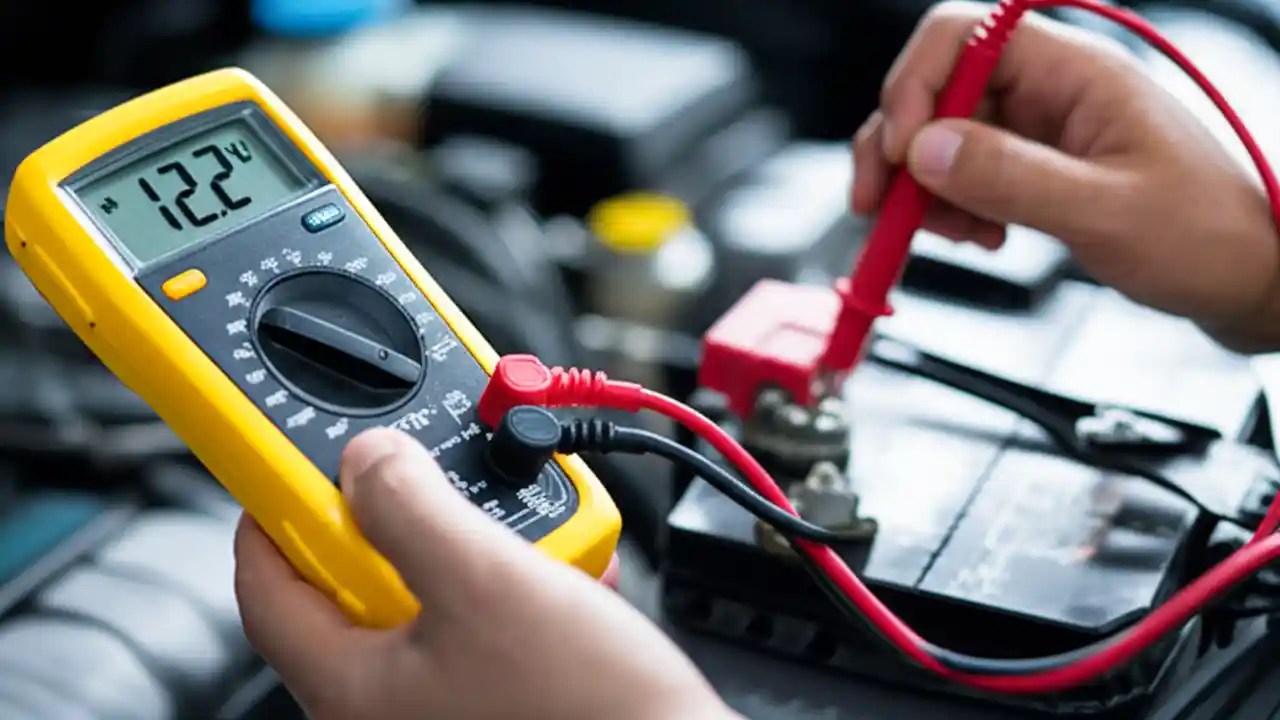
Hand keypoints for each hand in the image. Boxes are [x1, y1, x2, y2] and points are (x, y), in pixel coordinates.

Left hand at [234, 428, 738, 719]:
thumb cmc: (587, 709)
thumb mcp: (488, 580)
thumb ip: (411, 507)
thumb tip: (365, 460)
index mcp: (351, 687)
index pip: (266, 582)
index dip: (276, 505)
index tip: (303, 456)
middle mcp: (385, 704)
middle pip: (349, 581)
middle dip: (400, 516)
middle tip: (433, 479)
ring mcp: (439, 704)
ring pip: (423, 594)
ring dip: (469, 542)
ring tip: (514, 525)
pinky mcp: (492, 696)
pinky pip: (475, 620)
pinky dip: (507, 579)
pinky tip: (553, 567)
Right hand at [852, 1, 1279, 351]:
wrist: (1250, 279)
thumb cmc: (1209, 236)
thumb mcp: (1105, 211)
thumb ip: (1010, 177)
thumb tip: (925, 151)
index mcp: (1074, 74)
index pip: (962, 36)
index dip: (915, 87)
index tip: (902, 154)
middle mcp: (1049, 92)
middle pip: (937, 90)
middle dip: (899, 147)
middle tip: (878, 205)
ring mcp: (1040, 132)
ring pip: (942, 137)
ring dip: (922, 188)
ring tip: (949, 234)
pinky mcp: (1036, 171)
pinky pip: (965, 175)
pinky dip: (950, 209)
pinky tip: (978, 237)